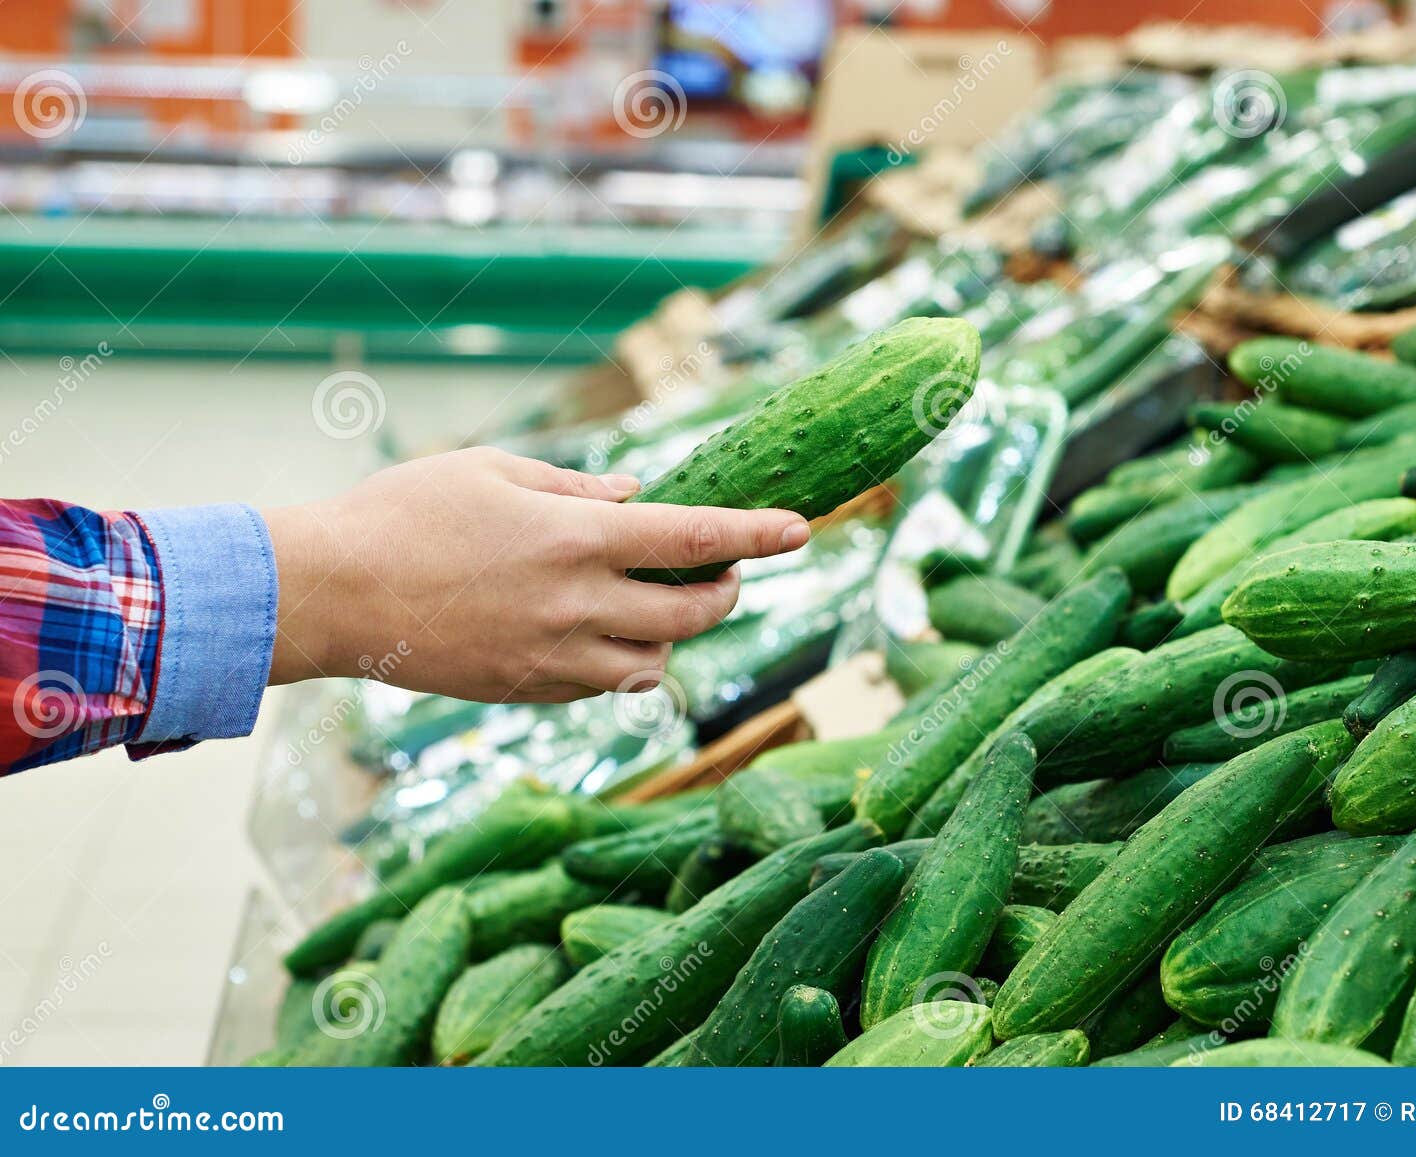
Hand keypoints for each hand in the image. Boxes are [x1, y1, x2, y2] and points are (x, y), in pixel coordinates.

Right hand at [262, 447, 808, 702]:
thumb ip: (577, 486)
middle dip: (726, 591)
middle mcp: (578, 605)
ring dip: (673, 633)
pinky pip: (603, 687)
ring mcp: (554, 657)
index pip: (695, 537)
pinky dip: (623, 664)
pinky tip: (604, 635)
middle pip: (693, 613)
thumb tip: (636, 497)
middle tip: (724, 570)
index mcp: (576, 539)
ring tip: (652, 602)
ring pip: (654, 662)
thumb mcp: (495, 472)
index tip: (804, 528)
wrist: (332, 595)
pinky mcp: (527, 689)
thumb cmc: (404, 515)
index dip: (758, 534)